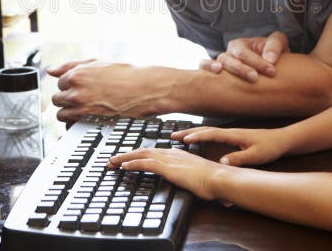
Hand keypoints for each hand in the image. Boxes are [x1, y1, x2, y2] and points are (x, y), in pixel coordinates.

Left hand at [48, 61, 165, 120]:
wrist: (143, 88)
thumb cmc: (124, 74)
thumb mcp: (98, 62)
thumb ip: (71, 65)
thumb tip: (50, 70)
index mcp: (77, 71)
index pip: (60, 81)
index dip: (69, 85)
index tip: (78, 89)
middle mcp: (75, 86)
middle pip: (57, 97)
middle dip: (66, 98)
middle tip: (81, 99)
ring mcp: (80, 101)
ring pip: (60, 110)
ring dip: (67, 110)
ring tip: (80, 109)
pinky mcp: (86, 114)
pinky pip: (67, 120)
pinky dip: (71, 120)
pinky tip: (80, 117)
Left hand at [108, 148, 223, 200]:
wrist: (220, 178)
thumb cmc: (213, 180)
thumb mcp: (197, 176)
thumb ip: (189, 175)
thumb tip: (187, 180)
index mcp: (179, 154)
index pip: (154, 152)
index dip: (140, 155)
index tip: (129, 159)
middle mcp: (172, 153)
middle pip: (144, 150)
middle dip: (127, 154)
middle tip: (113, 159)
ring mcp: (170, 159)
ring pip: (142, 155)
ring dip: (125, 158)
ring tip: (112, 162)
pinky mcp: (168, 168)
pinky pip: (146, 163)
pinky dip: (133, 164)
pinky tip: (124, 167)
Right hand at [172, 126, 290, 166]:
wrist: (282, 140)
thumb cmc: (271, 147)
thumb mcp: (257, 155)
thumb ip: (240, 158)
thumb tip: (222, 162)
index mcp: (234, 134)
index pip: (211, 133)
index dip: (197, 136)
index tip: (184, 140)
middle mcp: (230, 131)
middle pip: (205, 129)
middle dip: (188, 132)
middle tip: (172, 135)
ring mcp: (230, 133)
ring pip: (207, 131)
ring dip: (192, 133)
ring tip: (178, 136)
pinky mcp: (232, 137)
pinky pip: (211, 135)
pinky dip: (200, 136)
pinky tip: (195, 140)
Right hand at [199, 31, 289, 82]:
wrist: (268, 68)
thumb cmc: (271, 54)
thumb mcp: (277, 43)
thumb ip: (274, 46)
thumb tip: (270, 59)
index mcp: (240, 45)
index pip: (244, 52)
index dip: (257, 62)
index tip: (272, 72)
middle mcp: (228, 55)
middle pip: (229, 59)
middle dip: (241, 68)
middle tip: (254, 78)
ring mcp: (221, 66)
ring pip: (216, 64)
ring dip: (217, 67)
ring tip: (220, 71)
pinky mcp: (217, 78)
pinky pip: (204, 72)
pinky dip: (205, 70)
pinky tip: (213, 76)